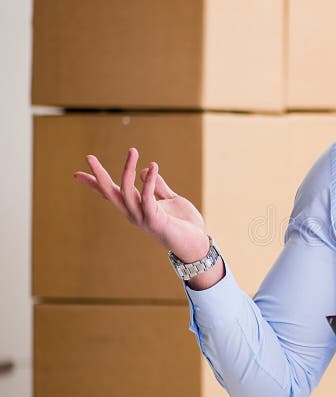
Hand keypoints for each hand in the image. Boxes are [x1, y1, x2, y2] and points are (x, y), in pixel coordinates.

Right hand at [73, 147, 209, 261]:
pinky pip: (147, 198)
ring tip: (132, 150)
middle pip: (111, 193)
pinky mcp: (155, 220)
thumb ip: (159, 187)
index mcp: (136, 209)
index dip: (95, 184)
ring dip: (128, 169)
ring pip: (127, 192)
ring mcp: (143, 218)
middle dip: (99, 175)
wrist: (197, 245)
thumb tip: (145, 170)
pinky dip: (149, 182)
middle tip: (89, 157)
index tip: (77, 174)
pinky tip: (152, 167)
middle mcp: (134, 214)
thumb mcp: (171, 200)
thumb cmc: (184, 224)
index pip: (112, 194)